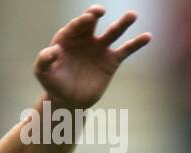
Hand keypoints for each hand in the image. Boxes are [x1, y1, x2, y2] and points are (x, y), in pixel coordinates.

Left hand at [34, 6, 151, 109]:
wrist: (67, 101)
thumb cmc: (53, 83)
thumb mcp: (42, 72)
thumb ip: (44, 60)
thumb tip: (53, 51)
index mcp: (69, 37)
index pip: (76, 25)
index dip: (81, 21)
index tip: (87, 19)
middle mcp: (86, 38)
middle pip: (93, 22)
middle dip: (96, 14)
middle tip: (99, 12)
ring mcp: (100, 48)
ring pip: (113, 32)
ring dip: (123, 23)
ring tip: (132, 16)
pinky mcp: (111, 61)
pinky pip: (125, 50)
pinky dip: (136, 43)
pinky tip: (147, 37)